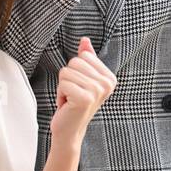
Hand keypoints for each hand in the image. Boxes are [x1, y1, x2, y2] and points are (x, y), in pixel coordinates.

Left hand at [49, 36, 116, 152]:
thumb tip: (85, 40)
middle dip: (68, 78)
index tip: (80, 86)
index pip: (83, 56)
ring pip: (66, 72)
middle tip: (73, 94)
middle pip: (75, 62)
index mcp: (110, 77)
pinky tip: (67, 105)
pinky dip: (60, 94)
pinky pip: (63, 83)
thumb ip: (86, 59)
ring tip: (70, 100)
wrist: (70, 130)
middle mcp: (107, 84)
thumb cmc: (74, 104)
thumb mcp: (82, 79)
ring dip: (63, 87)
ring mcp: (97, 91)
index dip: (76, 70)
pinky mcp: (85, 98)